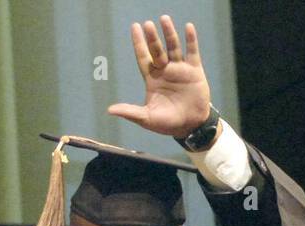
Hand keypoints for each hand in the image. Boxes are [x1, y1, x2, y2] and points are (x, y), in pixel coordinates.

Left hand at [107, 15, 211, 138]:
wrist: (190, 126)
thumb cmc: (167, 124)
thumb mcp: (146, 118)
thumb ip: (130, 112)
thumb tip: (109, 110)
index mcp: (152, 79)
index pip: (143, 57)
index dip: (138, 43)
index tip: (134, 28)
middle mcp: (165, 70)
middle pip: (157, 50)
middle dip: (152, 38)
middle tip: (147, 24)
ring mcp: (180, 69)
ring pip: (173, 47)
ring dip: (169, 33)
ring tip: (164, 19)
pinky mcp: (194, 71)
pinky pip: (192, 52)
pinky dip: (191, 40)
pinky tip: (188, 27)